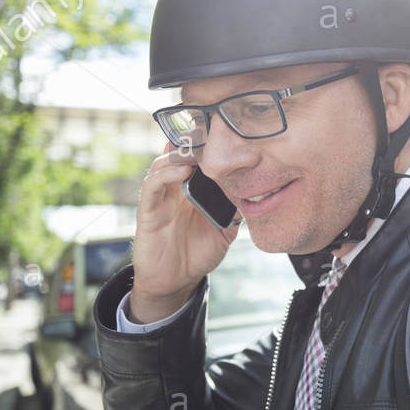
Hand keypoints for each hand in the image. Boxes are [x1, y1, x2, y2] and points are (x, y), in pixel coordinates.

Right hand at [128, 141, 238, 322]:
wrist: (176, 281)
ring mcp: (162, 197)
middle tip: (212, 128)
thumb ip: (236, 209)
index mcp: (195, 189)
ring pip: (164, 163)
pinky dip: (165, 174)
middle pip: (180, 154)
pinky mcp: (149, 211)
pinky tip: (182, 169)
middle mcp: (176, 188)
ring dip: (180, 153)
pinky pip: (152, 186)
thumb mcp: (225, 228)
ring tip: (199, 147)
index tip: (229, 131)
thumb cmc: (199, 251)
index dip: (209, 144)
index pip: (199, 158)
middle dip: (194, 140)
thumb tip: (260, 192)